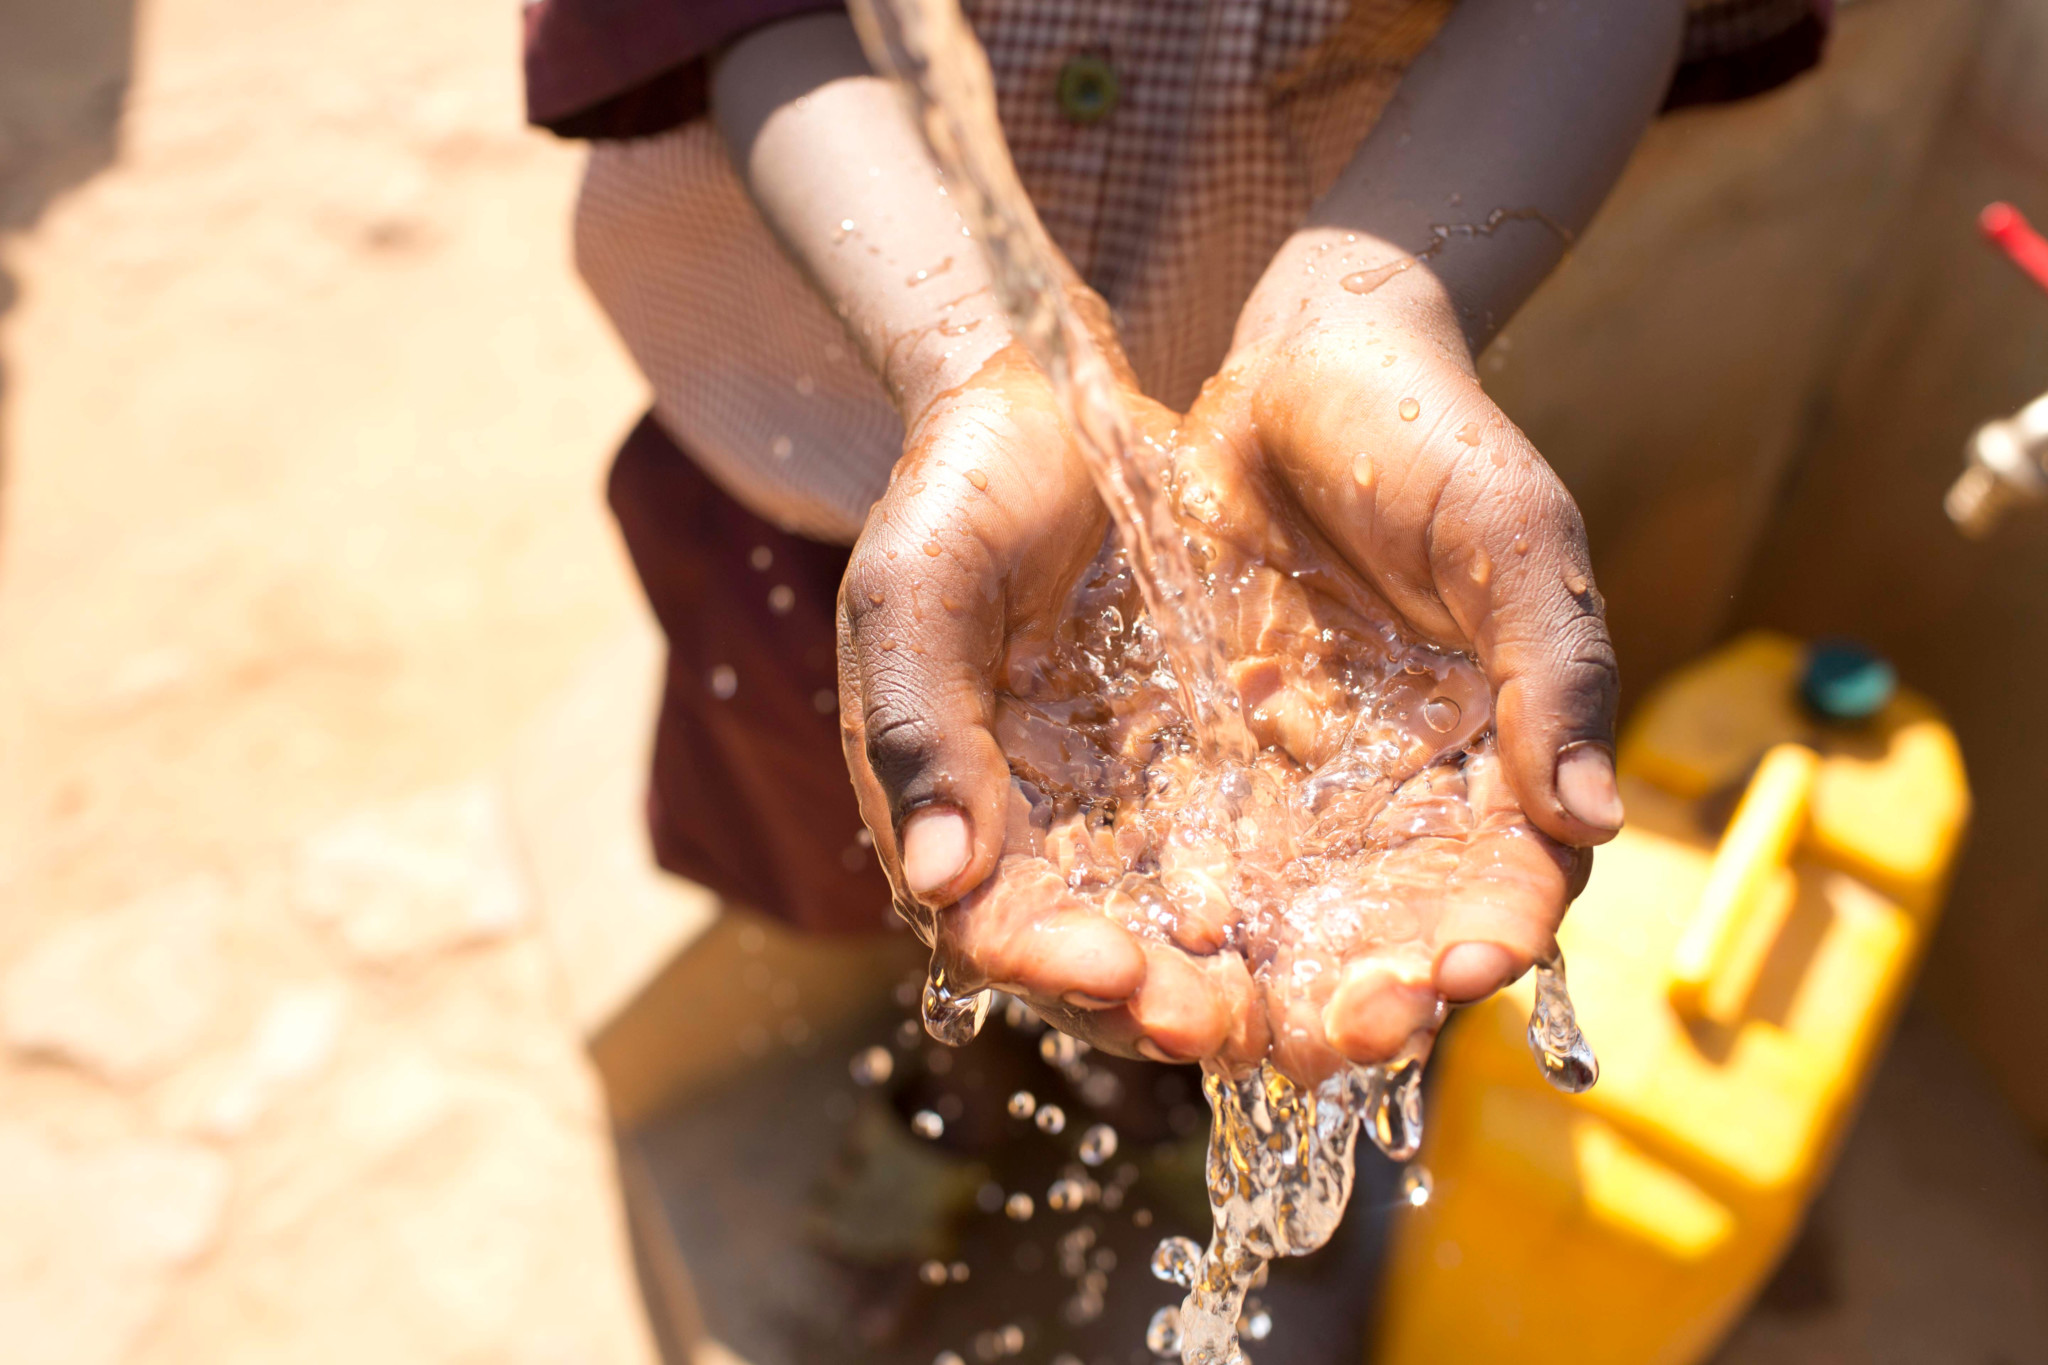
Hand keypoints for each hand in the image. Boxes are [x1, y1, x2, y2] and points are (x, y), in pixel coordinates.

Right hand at [838, 332, 1269, 1063]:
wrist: (1059, 416)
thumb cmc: (963, 494)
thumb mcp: (915, 588)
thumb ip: (916, 724)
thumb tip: (937, 882)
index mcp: (956, 815)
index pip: (999, 930)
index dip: (1054, 966)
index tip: (1120, 974)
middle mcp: (1050, 844)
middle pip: (1108, 969)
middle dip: (1171, 1009)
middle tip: (1237, 1024)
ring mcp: (1139, 820)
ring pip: (1198, 943)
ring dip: (1260, 990)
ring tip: (1329, 1010)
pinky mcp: (1221, 785)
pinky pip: (1272, 869)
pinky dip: (1317, 913)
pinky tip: (1377, 930)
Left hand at [1160, 291, 1617, 1077]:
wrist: (1299, 359)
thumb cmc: (1429, 434)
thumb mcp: (1509, 532)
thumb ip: (1555, 670)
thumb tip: (1595, 824)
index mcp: (1502, 754)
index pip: (1509, 885)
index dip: (1486, 940)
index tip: (1452, 974)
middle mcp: (1405, 794)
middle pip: (1391, 933)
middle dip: (1362, 998)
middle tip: (1321, 1038)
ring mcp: (1307, 785)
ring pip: (1290, 919)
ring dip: (1259, 981)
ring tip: (1217, 1020)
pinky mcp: (1215, 761)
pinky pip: (1197, 855)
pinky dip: (1176, 908)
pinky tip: (1143, 939)